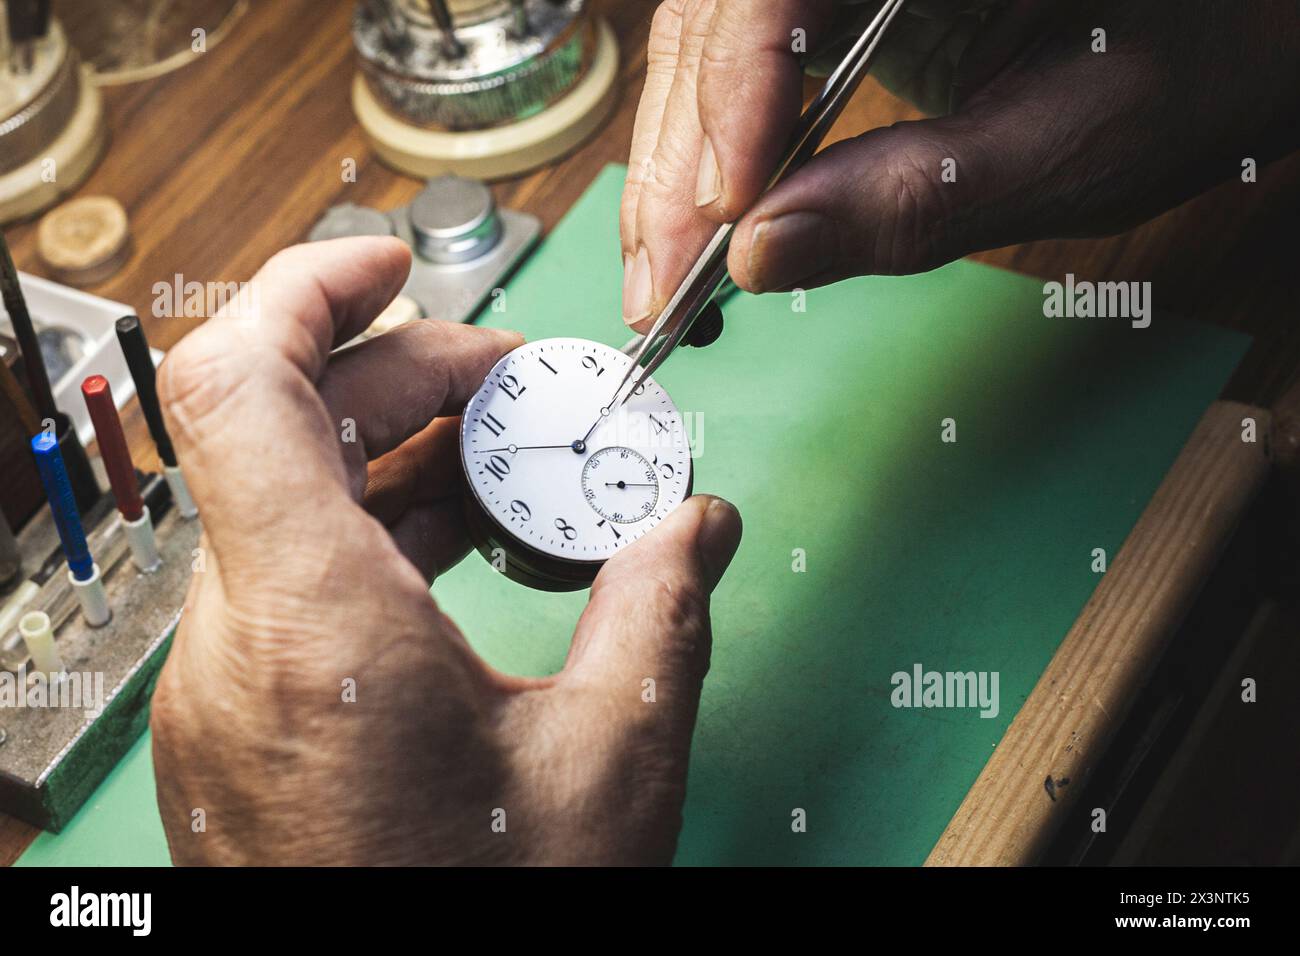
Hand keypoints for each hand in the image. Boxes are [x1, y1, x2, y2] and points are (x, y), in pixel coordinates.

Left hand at [150, 238, 741, 864]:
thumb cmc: (483, 923)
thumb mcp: (611, 760)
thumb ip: (661, 609)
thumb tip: (700, 525)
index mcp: (313, 625)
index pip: (238, 384)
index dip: (307, 289)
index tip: (391, 265)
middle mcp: (238, 646)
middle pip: (285, 431)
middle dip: (407, 381)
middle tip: (517, 393)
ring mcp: (226, 689)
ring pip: (286, 504)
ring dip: (397, 460)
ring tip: (510, 472)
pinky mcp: (241, 725)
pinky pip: (290, 577)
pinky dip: (375, 533)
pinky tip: (466, 554)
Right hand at [621, 0, 1299, 329]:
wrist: (1247, 27)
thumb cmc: (1202, 61)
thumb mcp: (1073, 143)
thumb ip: (916, 199)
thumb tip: (763, 258)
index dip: (737, 96)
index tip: (725, 218)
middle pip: (720, 19)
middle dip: (682, 163)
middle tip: (661, 287)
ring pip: (708, 43)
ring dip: (673, 169)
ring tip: (659, 278)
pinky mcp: (837, 4)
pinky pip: (739, 64)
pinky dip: (707, 154)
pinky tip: (696, 226)